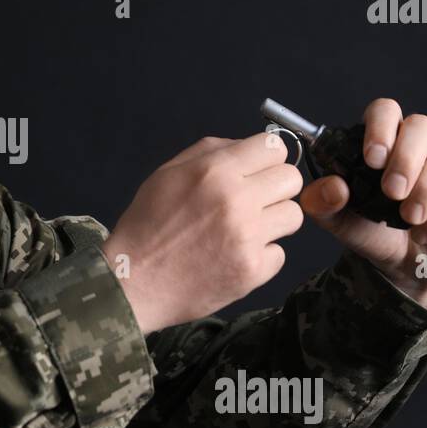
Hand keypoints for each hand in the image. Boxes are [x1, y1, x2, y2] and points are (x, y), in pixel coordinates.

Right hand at [102, 132, 303, 333]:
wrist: (132, 281)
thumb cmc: (146, 224)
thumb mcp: (167, 174)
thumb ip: (210, 153)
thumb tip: (246, 148)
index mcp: (215, 171)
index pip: (274, 147)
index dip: (267, 158)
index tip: (257, 170)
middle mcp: (237, 200)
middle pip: (292, 178)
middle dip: (275, 187)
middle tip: (254, 201)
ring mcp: (248, 237)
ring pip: (293, 215)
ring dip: (273, 221)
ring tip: (245, 231)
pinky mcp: (253, 270)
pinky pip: (279, 253)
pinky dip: (260, 256)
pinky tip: (234, 257)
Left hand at [298, 98, 426, 308]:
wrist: (400, 264)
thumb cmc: (370, 230)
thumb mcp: (337, 219)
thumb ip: (322, 201)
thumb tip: (333, 187)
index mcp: (384, 139)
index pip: (385, 110)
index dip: (380, 127)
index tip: (372, 159)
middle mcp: (419, 143)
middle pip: (421, 125)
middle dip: (405, 159)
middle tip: (391, 192)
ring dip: (425, 189)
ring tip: (408, 218)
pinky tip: (422, 232)